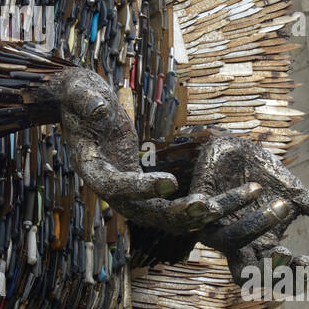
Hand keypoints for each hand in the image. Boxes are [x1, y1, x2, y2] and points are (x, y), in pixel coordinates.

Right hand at [52, 68, 261, 230]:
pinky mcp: (147, 188)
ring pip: (166, 215)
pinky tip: (228, 200)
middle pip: (146, 212)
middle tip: (208, 206)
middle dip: (178, 212)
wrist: (84, 106)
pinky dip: (200, 204)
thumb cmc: (82, 97)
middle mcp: (113, 189)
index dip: (142, 188)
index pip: (116, 186)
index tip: (170, 182)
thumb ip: (86, 101)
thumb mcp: (79, 94)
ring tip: (224, 206)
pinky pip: (174, 203)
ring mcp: (131, 192)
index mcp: (93, 169)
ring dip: (197, 214)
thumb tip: (99, 109)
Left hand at [188, 131, 308, 286]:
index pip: (272, 278)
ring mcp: (214, 225)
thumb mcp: (297, 195)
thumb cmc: (264, 178)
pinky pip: (210, 211)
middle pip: (244, 276)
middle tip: (290, 252)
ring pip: (230, 242)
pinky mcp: (199, 203)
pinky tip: (255, 188)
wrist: (234, 149)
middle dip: (267, 270)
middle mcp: (235, 243)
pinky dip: (234, 201)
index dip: (288, 279)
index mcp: (260, 246)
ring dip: (259, 225)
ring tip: (283, 204)